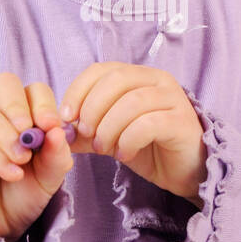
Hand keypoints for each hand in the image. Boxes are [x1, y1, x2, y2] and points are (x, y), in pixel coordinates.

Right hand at [0, 74, 74, 241]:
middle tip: (29, 134)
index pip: (32, 89)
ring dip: (7, 137)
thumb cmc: (20, 195)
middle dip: (19, 106)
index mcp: (20, 114)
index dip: (43, 103)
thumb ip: (56, 155)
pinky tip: (11, 174)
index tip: (50, 126)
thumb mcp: (48, 177)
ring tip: (21, 163)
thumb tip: (58, 131)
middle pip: (4, 83)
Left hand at [60, 62, 206, 206]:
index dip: (79, 90)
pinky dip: (128, 139)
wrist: (184, 171)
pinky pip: (148, 124)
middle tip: (84, 133)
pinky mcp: (182, 122)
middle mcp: (158, 80)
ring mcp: (173, 99)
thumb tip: (55, 130)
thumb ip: (84, 131)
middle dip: (93, 107)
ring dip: (109, 127)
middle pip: (116, 80)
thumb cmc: (148, 148)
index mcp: (138, 75)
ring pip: (132, 102)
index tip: (66, 116)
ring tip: (103, 148)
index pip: (101, 69)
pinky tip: (124, 154)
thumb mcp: (110, 136)